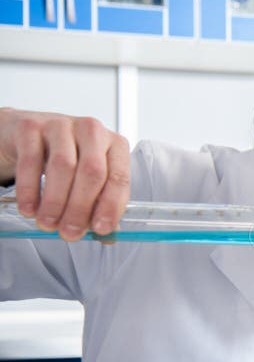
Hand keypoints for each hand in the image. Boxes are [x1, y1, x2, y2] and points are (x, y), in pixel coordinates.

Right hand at [0, 108, 129, 240]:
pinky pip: (31, 162)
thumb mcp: (87, 178)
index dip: (111, 206)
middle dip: (81, 208)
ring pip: (63, 167)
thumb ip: (99, 204)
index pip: (119, 177)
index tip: (100, 230)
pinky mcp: (31, 127)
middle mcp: (92, 131)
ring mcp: (61, 125)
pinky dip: (30, 190)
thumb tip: (107, 236)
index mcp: (114, 145)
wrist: (26, 135)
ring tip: (47, 223)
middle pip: (92, 173)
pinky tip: (29, 208)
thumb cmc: (63, 159)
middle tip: (69, 233)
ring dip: (55, 202)